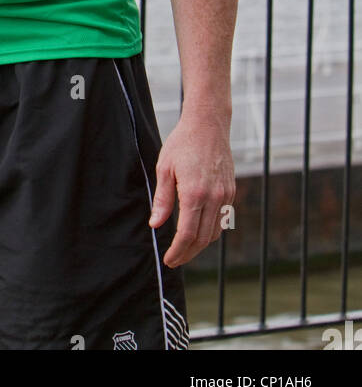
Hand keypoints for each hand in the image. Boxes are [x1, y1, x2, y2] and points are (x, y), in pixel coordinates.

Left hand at [148, 111, 234, 267]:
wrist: (208, 125)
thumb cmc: (182, 144)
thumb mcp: (164, 168)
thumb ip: (162, 199)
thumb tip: (155, 225)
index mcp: (194, 194)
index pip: (187, 234)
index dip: (177, 251)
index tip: (168, 259)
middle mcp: (214, 198)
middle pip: (202, 239)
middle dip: (187, 254)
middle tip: (174, 260)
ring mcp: (225, 195)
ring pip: (214, 233)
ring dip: (199, 245)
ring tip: (184, 250)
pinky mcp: (231, 191)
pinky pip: (222, 220)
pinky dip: (210, 232)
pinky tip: (198, 231)